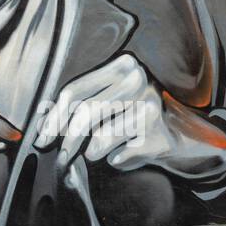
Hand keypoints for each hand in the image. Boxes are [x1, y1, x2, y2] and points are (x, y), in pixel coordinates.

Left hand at [34, 54, 225, 179]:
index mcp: (122, 65)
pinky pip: (118, 155)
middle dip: (67, 139)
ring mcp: (150, 106)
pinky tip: (128, 152)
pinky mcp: (157, 135)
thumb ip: (78, 104)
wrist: (185, 136)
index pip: (75, 91)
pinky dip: (116, 160)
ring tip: (102, 151)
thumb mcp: (109, 101)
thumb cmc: (138, 117)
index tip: (43, 137)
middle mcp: (138, 80)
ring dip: (94, 152)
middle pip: (86, 113)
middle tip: (60, 156)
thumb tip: (41, 113)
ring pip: (100, 138)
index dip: (54, 116)